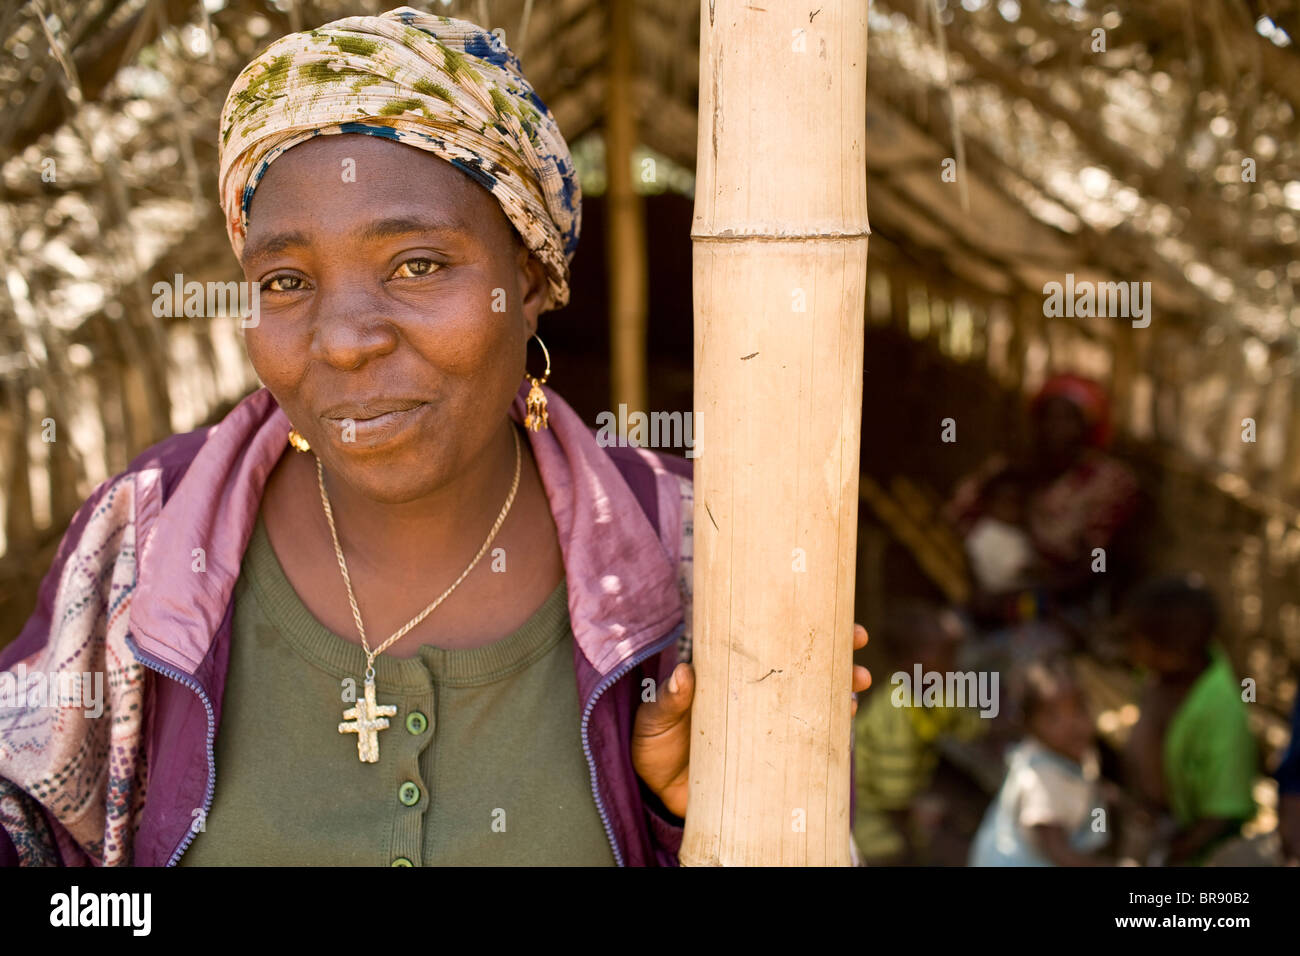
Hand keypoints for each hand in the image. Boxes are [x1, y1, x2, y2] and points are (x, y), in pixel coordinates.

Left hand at [632, 622, 871, 820]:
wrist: (655, 793)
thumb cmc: (654, 743)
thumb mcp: (655, 718)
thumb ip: (669, 699)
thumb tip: (684, 674)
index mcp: (729, 675)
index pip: (768, 642)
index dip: (799, 625)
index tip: (827, 611)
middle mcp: (754, 697)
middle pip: (802, 668)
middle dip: (835, 653)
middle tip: (858, 642)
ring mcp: (766, 727)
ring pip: (813, 702)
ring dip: (840, 692)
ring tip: (854, 689)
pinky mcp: (773, 761)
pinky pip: (808, 744)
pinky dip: (828, 735)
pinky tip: (843, 728)